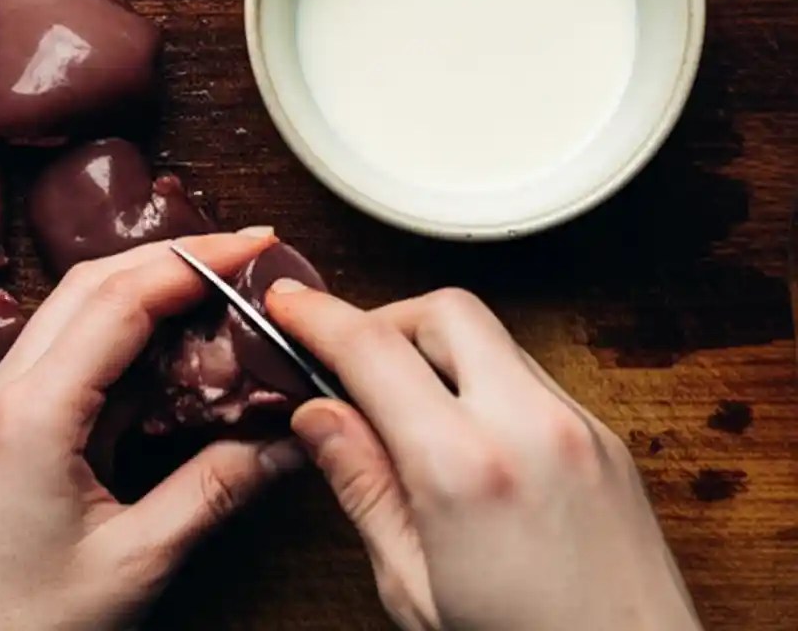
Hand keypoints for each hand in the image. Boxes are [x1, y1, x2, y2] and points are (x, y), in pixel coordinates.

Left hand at [0, 229, 306, 630]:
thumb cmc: (21, 628)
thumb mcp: (134, 562)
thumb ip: (216, 490)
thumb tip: (293, 439)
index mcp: (33, 413)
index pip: (120, 300)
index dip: (195, 262)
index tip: (259, 246)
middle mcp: (4, 391)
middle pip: (92, 284)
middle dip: (173, 257)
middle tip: (249, 255)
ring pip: (76, 311)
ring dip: (147, 289)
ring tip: (221, 292)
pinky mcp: (3, 429)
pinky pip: (68, 356)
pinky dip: (124, 337)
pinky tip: (170, 352)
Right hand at [266, 284, 700, 630]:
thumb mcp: (412, 586)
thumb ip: (363, 487)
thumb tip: (318, 417)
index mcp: (466, 468)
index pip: (373, 349)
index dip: (317, 316)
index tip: (287, 305)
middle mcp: (531, 426)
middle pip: (446, 311)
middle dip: (386, 321)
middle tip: (348, 364)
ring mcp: (579, 427)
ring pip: (493, 337)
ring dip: (436, 351)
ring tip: (404, 410)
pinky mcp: (605, 439)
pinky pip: (529, 376)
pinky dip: (482, 381)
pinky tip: (461, 434)